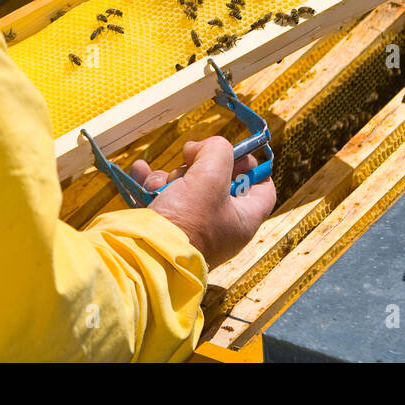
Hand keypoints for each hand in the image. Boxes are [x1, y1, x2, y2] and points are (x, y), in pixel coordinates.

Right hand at [131, 137, 275, 268]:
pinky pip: (163, 197)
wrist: (146, 257)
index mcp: (243, 220)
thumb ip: (217, 151)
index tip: (236, 153)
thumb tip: (202, 148)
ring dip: (171, 176)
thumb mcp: (210, 176)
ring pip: (187, 188)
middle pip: (218, 183)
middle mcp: (221, 227)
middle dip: (199, 166)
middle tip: (189, 161)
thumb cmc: (186, 223)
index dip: (253, 167)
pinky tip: (141, 172)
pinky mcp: (168, 229)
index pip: (263, 189)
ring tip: (159, 183)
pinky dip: (153, 183)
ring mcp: (193, 229)